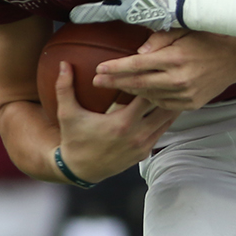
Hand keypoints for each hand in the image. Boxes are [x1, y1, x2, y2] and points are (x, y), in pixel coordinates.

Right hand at [52, 62, 177, 182]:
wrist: (80, 171)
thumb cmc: (74, 140)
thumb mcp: (67, 114)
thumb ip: (64, 87)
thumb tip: (63, 63)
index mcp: (123, 123)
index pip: (147, 96)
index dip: (151, 81)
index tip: (152, 69)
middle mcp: (138, 135)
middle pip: (165, 108)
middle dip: (166, 92)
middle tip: (169, 76)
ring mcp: (143, 146)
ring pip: (167, 121)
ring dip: (169, 105)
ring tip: (171, 88)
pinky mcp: (145, 153)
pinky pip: (161, 132)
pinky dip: (163, 119)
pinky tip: (163, 108)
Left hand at [94, 30, 235, 110]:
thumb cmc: (209, 40)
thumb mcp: (184, 30)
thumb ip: (160, 40)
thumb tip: (138, 53)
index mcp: (175, 58)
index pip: (137, 64)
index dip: (116, 68)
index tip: (99, 69)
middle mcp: (179, 79)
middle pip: (138, 83)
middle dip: (115, 83)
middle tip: (97, 82)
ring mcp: (185, 94)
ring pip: (149, 96)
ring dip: (131, 91)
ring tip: (116, 87)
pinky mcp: (191, 104)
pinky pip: (163, 104)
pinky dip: (150, 98)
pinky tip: (141, 93)